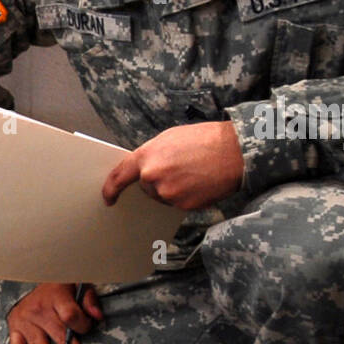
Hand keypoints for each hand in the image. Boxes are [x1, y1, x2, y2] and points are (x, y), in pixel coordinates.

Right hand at [7, 281, 103, 343]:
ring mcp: (25, 321)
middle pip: (59, 336)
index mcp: (56, 296)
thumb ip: (89, 300)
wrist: (28, 277)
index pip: (70, 315)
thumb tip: (97, 319)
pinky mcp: (14, 330)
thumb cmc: (59, 286)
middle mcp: (39, 309)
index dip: (82, 325)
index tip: (89, 329)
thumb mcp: (77, 284)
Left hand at [103, 121, 243, 210]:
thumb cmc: (205, 140)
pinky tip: (199, 183)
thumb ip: (152, 155)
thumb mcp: (170, 138)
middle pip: (146, 187)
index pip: (119, 177)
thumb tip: (142, 170)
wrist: (234, 151)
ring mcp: (167, 193)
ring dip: (173, 189)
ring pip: (162, 196)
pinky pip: (178, 204)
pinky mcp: (183, 205)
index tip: (108, 197)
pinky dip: (186, 196)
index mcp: (146, 157)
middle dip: (158, 180)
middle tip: (179, 167)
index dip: (110, 189)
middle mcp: (152, 177)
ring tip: (192, 172)